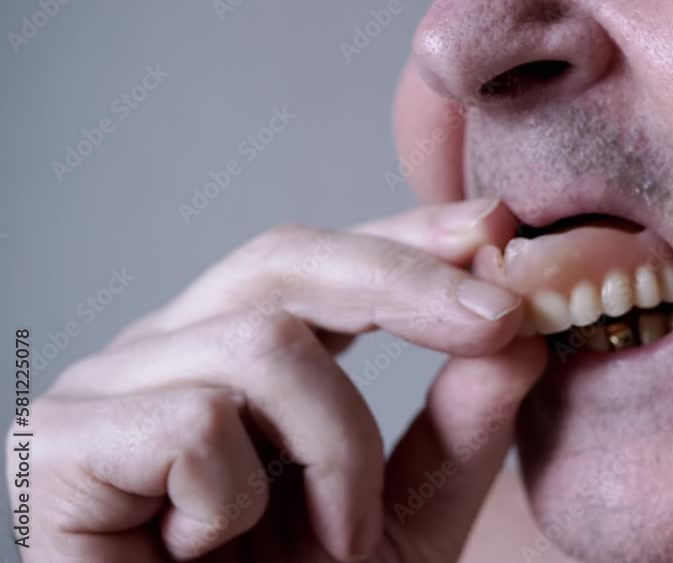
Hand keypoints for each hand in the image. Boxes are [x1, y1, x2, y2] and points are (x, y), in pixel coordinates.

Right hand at [9, 198, 546, 561]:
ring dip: (336, 452)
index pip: (321, 262)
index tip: (494, 229)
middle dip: (405, 282)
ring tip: (337, 539)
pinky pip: (196, 420)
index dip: (406, 236)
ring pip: (262, 342)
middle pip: (283, 259)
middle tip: (499, 324)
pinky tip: (206, 549)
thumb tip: (518, 340)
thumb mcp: (402, 518)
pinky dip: (236, 499)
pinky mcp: (58, 445)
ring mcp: (106, 392)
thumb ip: (455, 432)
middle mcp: (166, 353)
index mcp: (237, 359)